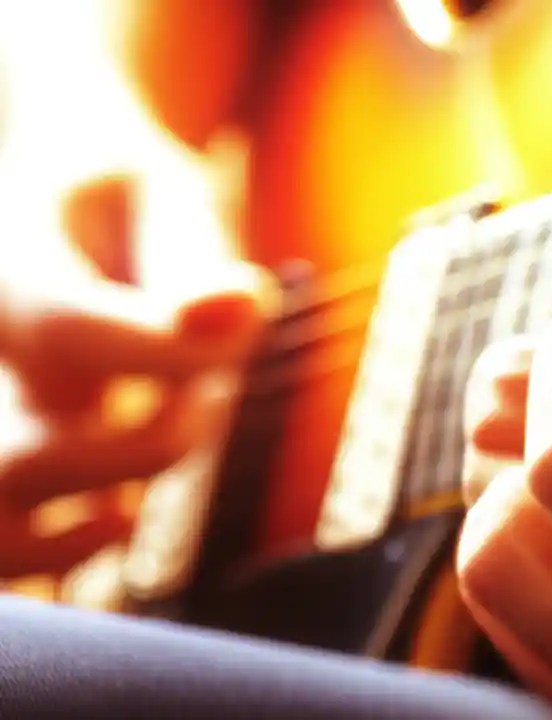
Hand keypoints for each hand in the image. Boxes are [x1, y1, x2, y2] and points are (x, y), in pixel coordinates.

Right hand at [0, 179, 267, 580]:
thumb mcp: (159, 191)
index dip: (173, 349)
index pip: (69, 331)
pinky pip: (1, 540)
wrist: (52, 193)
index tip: (247, 314)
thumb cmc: (120, 194)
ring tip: (131, 510)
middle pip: (12, 461)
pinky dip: (52, 560)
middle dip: (138, 453)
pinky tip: (115, 523)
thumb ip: (190, 257)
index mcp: (5, 268)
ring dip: (73, 539)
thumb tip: (243, 307)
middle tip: (203, 409)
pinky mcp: (9, 450)